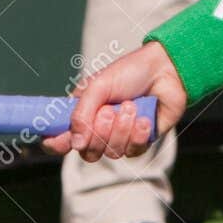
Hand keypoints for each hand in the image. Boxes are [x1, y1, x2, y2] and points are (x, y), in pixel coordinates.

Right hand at [43, 42, 188, 162]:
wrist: (166, 69)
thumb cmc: (130, 72)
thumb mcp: (98, 86)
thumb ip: (82, 114)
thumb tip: (75, 144)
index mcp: (82, 113)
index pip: (59, 139)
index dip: (55, 144)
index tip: (59, 140)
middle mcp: (99, 129)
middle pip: (88, 153)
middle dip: (99, 133)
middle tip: (109, 110)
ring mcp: (121, 136)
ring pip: (113, 153)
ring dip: (121, 130)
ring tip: (130, 106)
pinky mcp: (142, 141)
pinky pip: (134, 151)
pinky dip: (138, 134)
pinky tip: (145, 118)